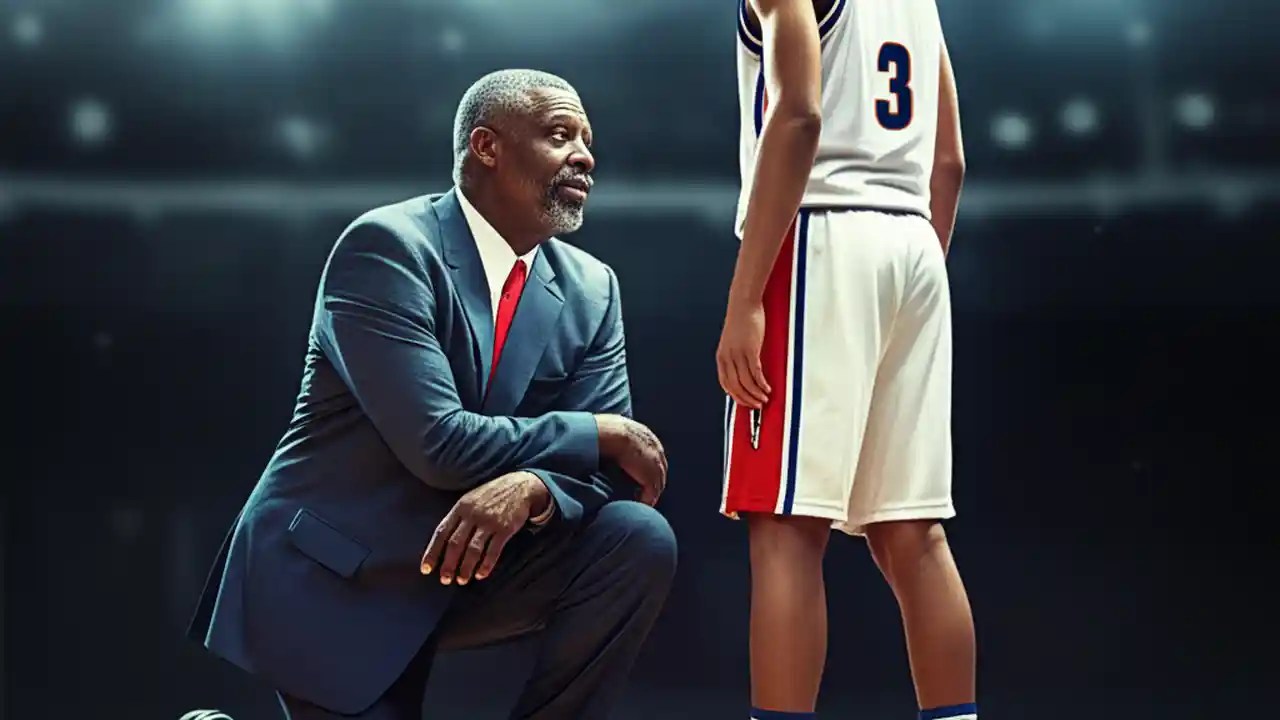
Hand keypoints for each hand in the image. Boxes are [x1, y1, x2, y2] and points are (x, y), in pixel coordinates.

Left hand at [420, 471, 548, 584]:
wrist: (520, 486)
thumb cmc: (491, 496)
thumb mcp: (470, 499)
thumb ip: (458, 518)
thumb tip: (444, 543)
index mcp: (460, 508)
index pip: (442, 532)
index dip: (432, 552)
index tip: (426, 569)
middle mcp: (472, 514)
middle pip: (455, 543)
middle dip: (448, 564)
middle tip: (445, 580)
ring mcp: (489, 522)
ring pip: (473, 549)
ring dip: (466, 567)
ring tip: (462, 580)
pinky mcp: (505, 528)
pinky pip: (493, 550)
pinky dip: (486, 565)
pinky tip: (481, 575)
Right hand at [594, 414, 667, 505]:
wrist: (612, 433)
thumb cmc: (606, 428)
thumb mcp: (615, 428)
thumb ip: (616, 434)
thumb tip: (605, 436)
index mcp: (647, 436)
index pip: (653, 454)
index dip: (648, 465)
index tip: (641, 473)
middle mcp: (656, 450)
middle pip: (660, 469)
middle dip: (655, 480)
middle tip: (647, 490)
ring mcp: (655, 464)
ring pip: (658, 482)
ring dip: (652, 492)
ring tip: (645, 500)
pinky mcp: (650, 476)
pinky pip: (652, 492)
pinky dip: (648, 499)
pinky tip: (643, 504)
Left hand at [716, 298, 770, 408]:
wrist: (743, 304)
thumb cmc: (740, 321)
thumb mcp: (733, 342)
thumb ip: (735, 357)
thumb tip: (744, 372)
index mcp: (721, 357)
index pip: (725, 384)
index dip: (736, 397)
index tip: (745, 402)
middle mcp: (727, 357)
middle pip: (736, 387)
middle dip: (747, 400)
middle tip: (757, 405)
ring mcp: (738, 354)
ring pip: (746, 382)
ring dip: (756, 394)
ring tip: (764, 399)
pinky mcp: (750, 350)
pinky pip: (755, 373)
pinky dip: (761, 384)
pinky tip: (767, 388)